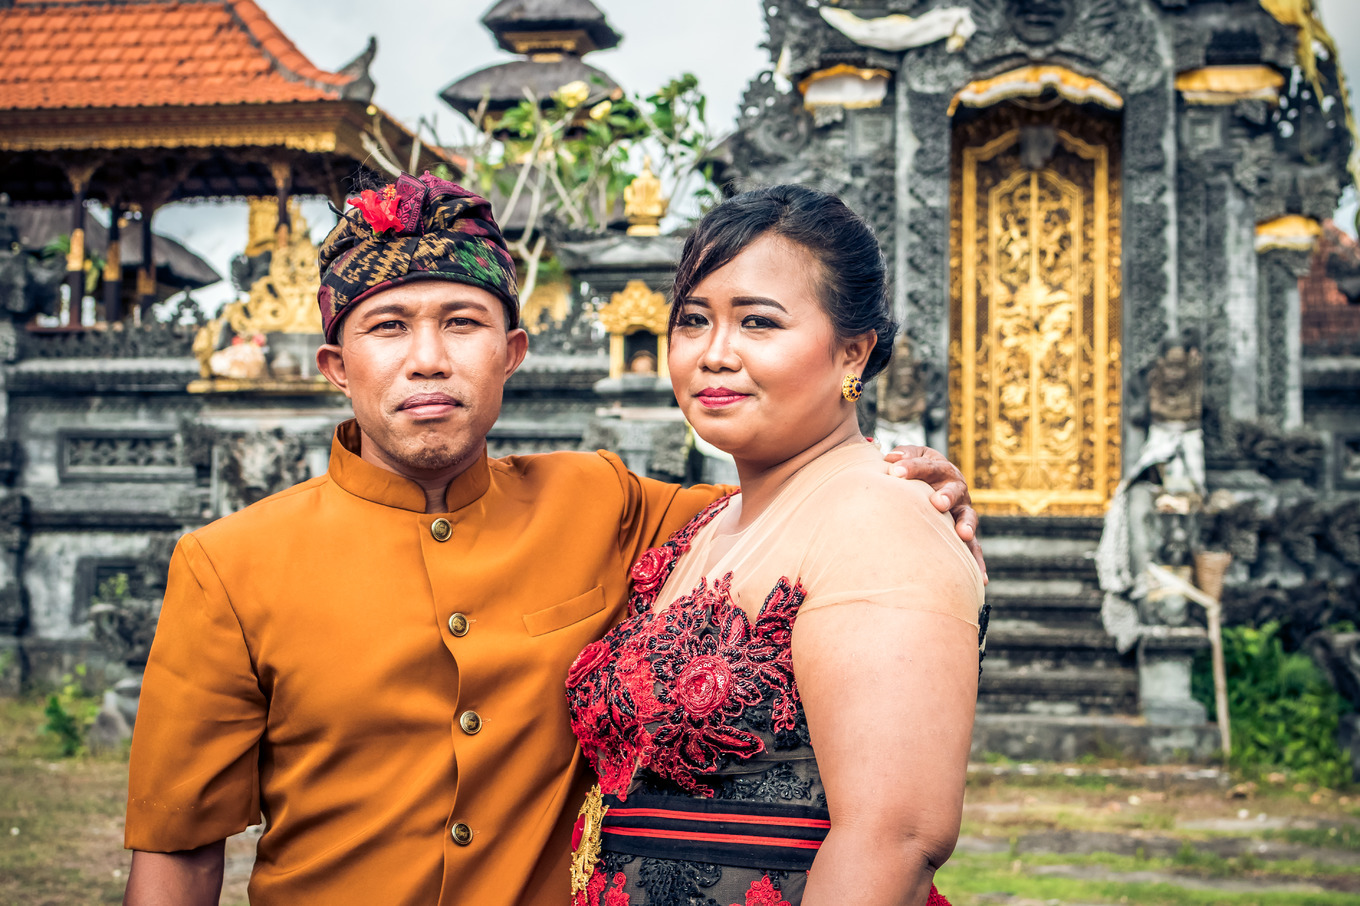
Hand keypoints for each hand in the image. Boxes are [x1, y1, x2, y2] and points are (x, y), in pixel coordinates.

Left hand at [885, 445, 986, 582]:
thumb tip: (891, 459)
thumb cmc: (915, 470)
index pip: (927, 466)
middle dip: (947, 496)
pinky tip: (981, 579)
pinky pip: (974, 548)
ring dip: (966, 525)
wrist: (931, 482)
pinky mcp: (964, 533)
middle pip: (954, 491)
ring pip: (968, 518)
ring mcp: (962, 512)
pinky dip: (978, 562)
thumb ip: (902, 456)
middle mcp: (956, 489)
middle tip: (937, 503)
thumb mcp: (910, 457)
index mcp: (941, 469)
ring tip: (963, 534)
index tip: (895, 472)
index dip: (912, 468)